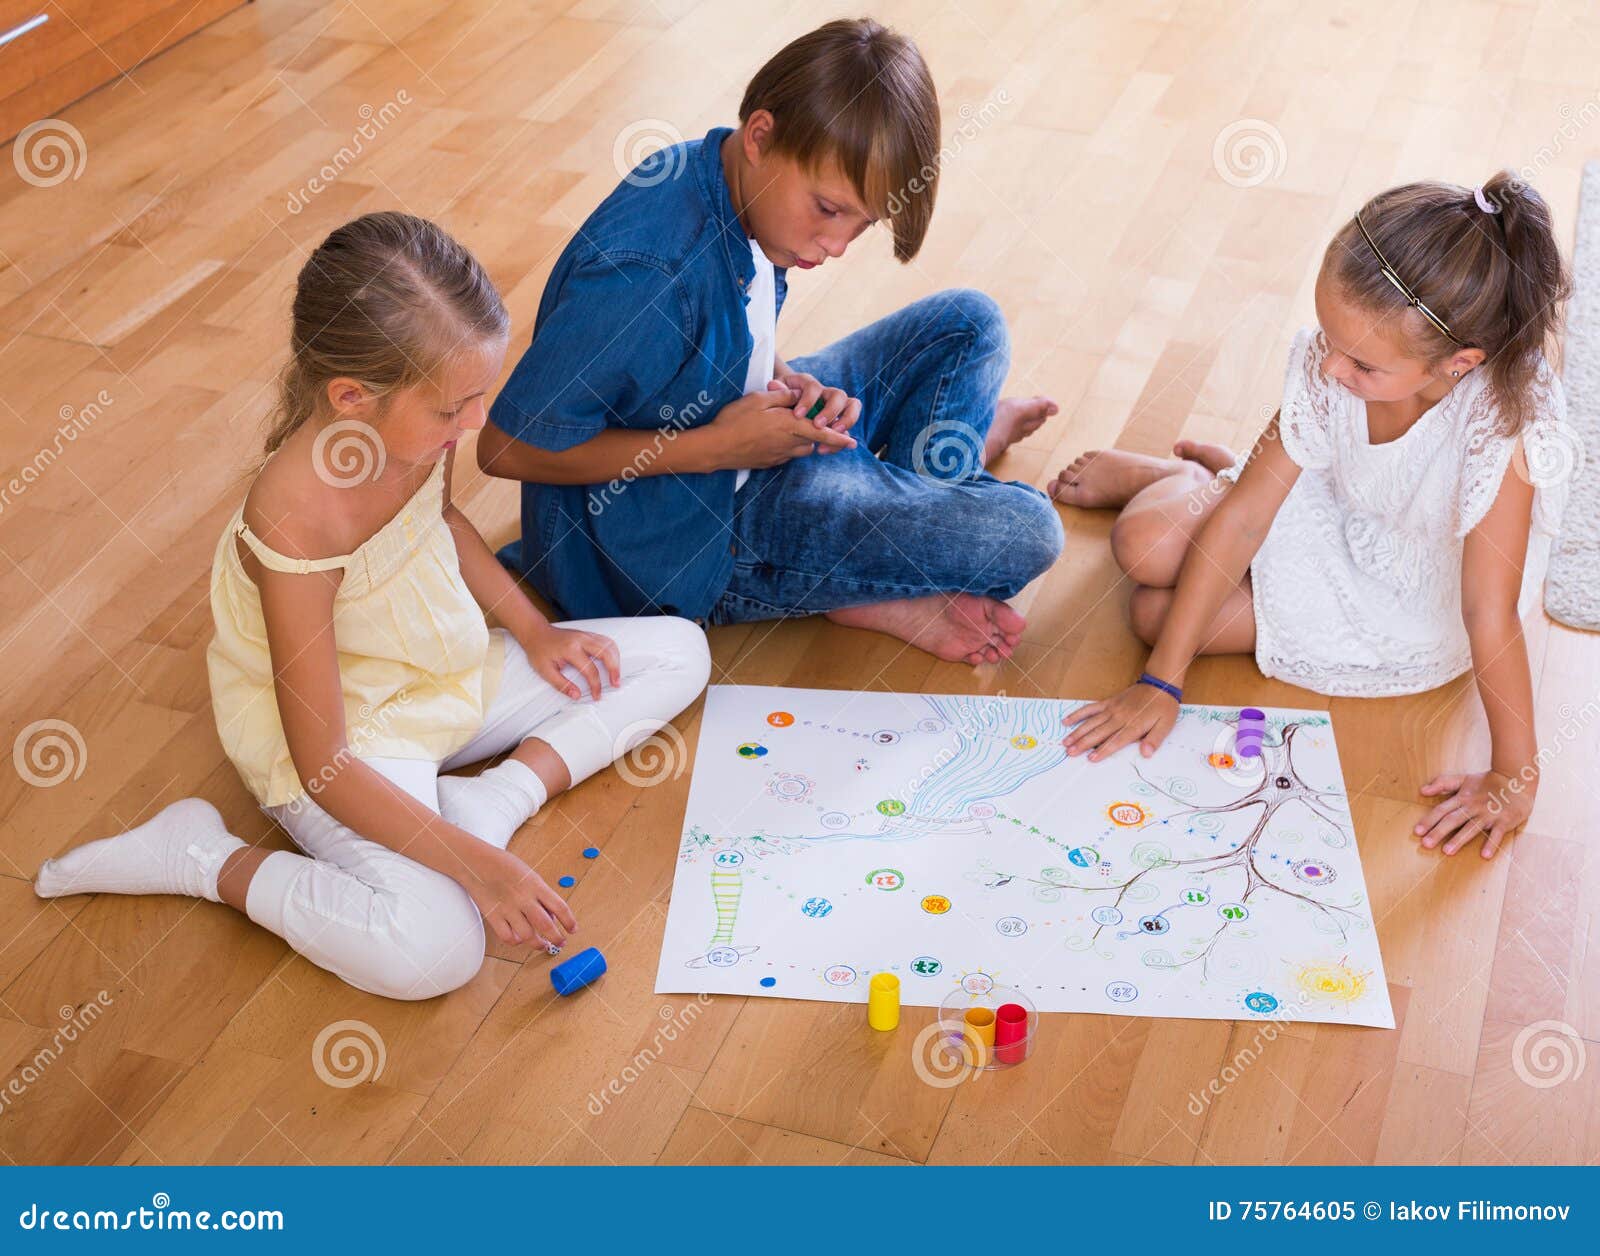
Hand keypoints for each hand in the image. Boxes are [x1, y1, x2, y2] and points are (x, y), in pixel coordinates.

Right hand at [463, 844, 577, 947]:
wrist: (475, 861)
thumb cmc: (503, 864)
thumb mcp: (529, 874)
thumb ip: (540, 893)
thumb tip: (551, 915)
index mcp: (535, 885)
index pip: (560, 907)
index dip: (569, 921)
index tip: (573, 929)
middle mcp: (523, 898)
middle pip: (546, 925)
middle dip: (557, 938)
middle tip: (561, 943)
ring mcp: (508, 909)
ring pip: (528, 936)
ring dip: (538, 944)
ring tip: (542, 945)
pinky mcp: (493, 916)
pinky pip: (507, 937)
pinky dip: (515, 941)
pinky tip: (519, 939)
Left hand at [521, 623, 619, 699]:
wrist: (536, 633)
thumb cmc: (539, 650)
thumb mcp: (545, 671)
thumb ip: (561, 684)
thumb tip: (576, 695)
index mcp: (570, 649)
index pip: (590, 670)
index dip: (596, 685)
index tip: (596, 694)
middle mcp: (581, 640)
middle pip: (606, 653)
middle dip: (614, 670)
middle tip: (615, 683)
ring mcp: (585, 635)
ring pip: (609, 644)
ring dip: (616, 660)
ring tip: (616, 674)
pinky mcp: (587, 634)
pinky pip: (606, 640)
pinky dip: (612, 651)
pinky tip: (612, 661)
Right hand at [707, 386, 854, 467]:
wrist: (715, 447)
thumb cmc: (735, 420)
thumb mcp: (758, 399)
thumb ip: (782, 396)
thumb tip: (798, 394)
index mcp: (789, 425)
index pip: (821, 432)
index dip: (838, 437)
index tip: (853, 442)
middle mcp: (788, 443)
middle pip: (812, 441)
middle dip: (814, 435)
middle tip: (806, 425)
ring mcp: (778, 456)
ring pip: (799, 449)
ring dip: (799, 440)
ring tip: (785, 429)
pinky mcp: (769, 463)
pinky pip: (785, 455)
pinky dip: (784, 447)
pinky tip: (769, 439)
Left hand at [772, 373, 860, 452]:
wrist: (785, 405)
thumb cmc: (780, 399)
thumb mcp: (776, 393)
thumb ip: (777, 390)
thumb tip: (773, 385)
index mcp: (809, 384)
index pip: (814, 387)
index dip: (808, 400)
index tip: (797, 415)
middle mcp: (825, 393)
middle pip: (839, 395)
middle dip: (831, 411)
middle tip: (818, 425)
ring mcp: (834, 406)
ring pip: (852, 407)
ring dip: (846, 421)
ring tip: (833, 436)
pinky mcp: (838, 421)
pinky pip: (846, 428)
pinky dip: (839, 440)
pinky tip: (823, 449)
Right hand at [1061, 683, 1179, 760]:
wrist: (1159, 684)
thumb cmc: (1163, 707)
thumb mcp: (1165, 725)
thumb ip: (1154, 740)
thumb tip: (1146, 754)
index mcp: (1133, 725)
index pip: (1115, 740)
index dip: (1103, 750)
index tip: (1091, 758)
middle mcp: (1119, 717)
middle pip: (1098, 733)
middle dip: (1083, 743)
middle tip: (1070, 753)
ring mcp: (1112, 709)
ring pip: (1091, 722)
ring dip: (1077, 732)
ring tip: (1066, 742)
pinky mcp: (1108, 702)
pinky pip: (1090, 708)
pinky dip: (1078, 714)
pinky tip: (1066, 721)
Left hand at [1415, 769, 1529, 857]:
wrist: (1516, 778)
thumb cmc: (1487, 782)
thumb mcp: (1463, 779)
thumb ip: (1443, 783)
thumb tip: (1422, 790)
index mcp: (1462, 798)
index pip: (1442, 810)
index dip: (1429, 820)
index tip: (1417, 831)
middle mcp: (1473, 807)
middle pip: (1453, 820)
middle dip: (1438, 832)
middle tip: (1425, 844)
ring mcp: (1489, 814)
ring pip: (1472, 828)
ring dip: (1459, 840)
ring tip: (1447, 851)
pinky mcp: (1504, 820)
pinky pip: (1497, 834)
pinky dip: (1491, 844)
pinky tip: (1485, 855)